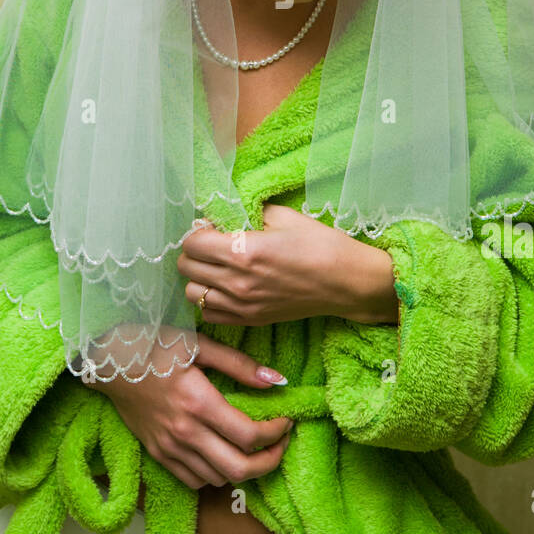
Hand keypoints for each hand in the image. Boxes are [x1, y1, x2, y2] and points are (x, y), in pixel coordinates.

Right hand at [96, 327, 293, 490]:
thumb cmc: (154, 345)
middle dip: (270, 462)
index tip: (286, 420)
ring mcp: (169, 448)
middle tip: (281, 443)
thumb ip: (240, 365)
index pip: (250, 436)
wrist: (108, 361)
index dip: (276, 433)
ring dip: (244, 469)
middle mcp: (185, 433)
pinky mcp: (158, 454)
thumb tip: (279, 380)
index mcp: (198, 403)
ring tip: (255, 448)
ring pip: (219, 479)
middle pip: (239, 469)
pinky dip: (215, 475)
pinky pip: (194, 481)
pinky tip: (223, 454)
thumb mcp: (199, 345)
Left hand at [178, 204, 398, 325]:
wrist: (347, 283)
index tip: (210, 227)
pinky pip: (209, 314)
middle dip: (193, 252)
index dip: (196, 231)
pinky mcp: (250, 321)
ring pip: (193, 293)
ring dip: (198, 277)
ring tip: (214, 267)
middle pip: (187, 267)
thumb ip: (247, 212)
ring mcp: (242, 305)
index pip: (192, 243)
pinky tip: (223, 288)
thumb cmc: (320, 244)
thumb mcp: (283, 216)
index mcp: (244, 251)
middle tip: (209, 244)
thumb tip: (224, 212)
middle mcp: (237, 282)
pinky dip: (209, 300)